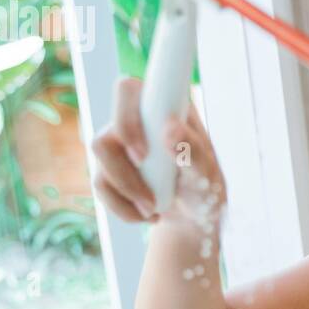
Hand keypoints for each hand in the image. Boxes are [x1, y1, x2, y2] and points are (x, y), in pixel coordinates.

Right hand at [89, 76, 226, 230]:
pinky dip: (123, 207)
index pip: (128, 90)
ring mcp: (118, 144)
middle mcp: (135, 121)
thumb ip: (192, 150)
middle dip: (123, 170)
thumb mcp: (208, 174)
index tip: (143, 156)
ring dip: (127, 192)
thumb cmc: (205, 187)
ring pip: (100, 162)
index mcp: (162, 108)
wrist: (193, 218)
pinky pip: (100, 185)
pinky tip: (146, 215)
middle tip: (149, 196)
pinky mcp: (108, 169)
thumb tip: (170, 129)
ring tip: (154, 209)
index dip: (126, 119)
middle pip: (105, 134)